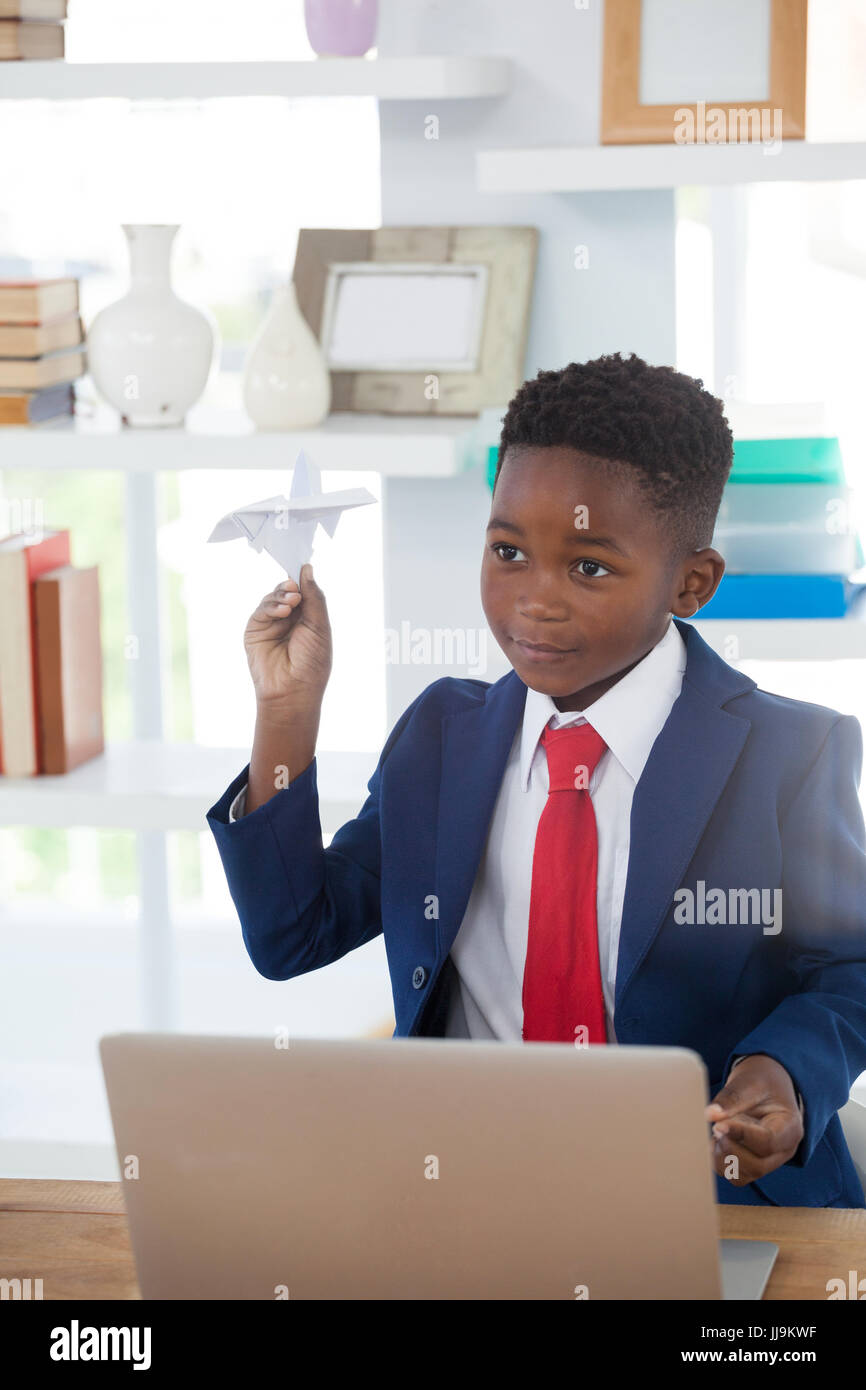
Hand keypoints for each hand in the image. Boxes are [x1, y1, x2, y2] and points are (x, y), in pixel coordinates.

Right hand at [244, 563, 332, 709]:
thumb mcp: (319, 626)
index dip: (303, 579)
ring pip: (274, 597)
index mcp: (309, 618)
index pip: (305, 591)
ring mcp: (272, 624)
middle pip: (287, 590)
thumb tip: (307, 568)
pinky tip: (283, 612)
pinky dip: (271, 606)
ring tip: (292, 603)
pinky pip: (261, 609)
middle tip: (296, 591)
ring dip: (282, 596)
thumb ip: (314, 597)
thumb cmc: (312, 663)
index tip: (303, 566)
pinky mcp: (256, 630)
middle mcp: (290, 619)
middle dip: (291, 587)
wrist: (292, 690)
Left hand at [705, 1054, 803, 1185]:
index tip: (719, 1124)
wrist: (766, 1085)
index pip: (768, 1142)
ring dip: (723, 1157)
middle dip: (731, 1149)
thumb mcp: (750, 1082)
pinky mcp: (753, 1164)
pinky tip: (716, 1141)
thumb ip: (732, 1097)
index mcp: (790, 1128)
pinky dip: (720, 1162)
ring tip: (716, 1132)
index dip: (741, 1136)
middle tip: (717, 1127)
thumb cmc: (762, 1082)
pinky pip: (735, 1175)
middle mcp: (783, 1150)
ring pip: (745, 1175)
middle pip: (758, 1165)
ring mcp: (769, 1160)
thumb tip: (710, 1115)